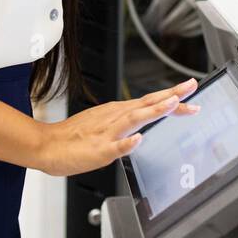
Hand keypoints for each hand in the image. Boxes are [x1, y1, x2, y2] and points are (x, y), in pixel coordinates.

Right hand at [37, 78, 199, 177]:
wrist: (46, 145)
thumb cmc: (73, 138)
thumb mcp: (104, 126)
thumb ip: (124, 124)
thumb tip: (141, 127)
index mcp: (118, 113)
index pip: (150, 103)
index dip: (172, 99)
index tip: (191, 94)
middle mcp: (115, 118)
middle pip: (147, 104)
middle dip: (171, 96)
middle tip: (191, 87)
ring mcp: (106, 133)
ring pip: (133, 119)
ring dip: (153, 111)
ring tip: (172, 104)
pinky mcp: (97, 150)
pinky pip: (114, 147)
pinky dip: (127, 143)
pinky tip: (138, 140)